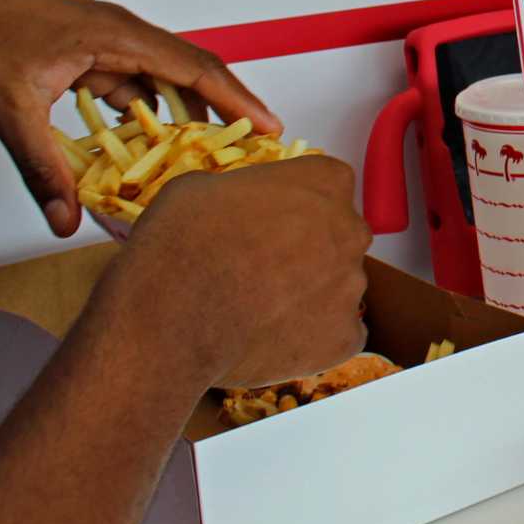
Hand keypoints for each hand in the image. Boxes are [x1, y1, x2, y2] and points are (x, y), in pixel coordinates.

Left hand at [0, 0, 279, 237]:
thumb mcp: (8, 107)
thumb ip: (41, 167)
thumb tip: (65, 220)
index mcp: (114, 34)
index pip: (195, 67)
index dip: (238, 99)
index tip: (272, 128)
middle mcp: (117, 33)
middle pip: (188, 73)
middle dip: (223, 111)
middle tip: (253, 151)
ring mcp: (100, 42)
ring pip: (157, 82)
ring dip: (179, 117)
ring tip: (203, 157)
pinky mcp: (82, 55)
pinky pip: (127, 86)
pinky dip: (141, 115)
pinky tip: (140, 146)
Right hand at [103, 156, 369, 388]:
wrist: (171, 316)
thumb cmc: (181, 241)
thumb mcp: (202, 188)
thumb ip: (245, 193)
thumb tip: (240, 210)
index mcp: (326, 181)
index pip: (325, 187)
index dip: (292, 208)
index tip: (263, 225)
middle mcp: (351, 230)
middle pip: (336, 238)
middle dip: (305, 252)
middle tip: (257, 271)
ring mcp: (352, 285)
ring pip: (335, 289)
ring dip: (305, 297)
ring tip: (254, 313)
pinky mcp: (345, 337)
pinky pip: (334, 337)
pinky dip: (308, 341)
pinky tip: (268, 342)